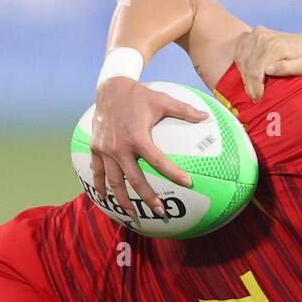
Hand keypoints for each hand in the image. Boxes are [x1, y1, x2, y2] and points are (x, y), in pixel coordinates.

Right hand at [89, 76, 207, 220]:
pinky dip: (99, 185)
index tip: (188, 183)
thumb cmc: (139, 95)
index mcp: (137, 137)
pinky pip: (97, 171)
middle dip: (148, 197)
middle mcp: (119, 146)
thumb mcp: (162, 100)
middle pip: (135, 179)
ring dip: (123, 199)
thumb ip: (184, 110)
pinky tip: (104, 198)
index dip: (174, 173)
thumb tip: (206, 116)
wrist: (110, 87)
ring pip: (114, 181)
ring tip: (133, 214)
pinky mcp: (95, 148)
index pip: (158, 161)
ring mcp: (105, 149)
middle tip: (160, 211)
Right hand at [233, 27, 301, 101]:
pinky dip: (240, 64)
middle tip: (254, 97)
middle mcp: (263, 37)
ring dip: (244, 76)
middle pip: (247, 66)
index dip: (254, 88)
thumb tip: (269, 70)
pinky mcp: (252, 34)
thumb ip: (287, 68)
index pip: (256, 71)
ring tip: (251, 87)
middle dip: (249, 85)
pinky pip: (239, 51)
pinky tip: (247, 74)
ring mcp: (256, 34)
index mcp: (275, 46)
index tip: (257, 99)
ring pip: (241, 59)